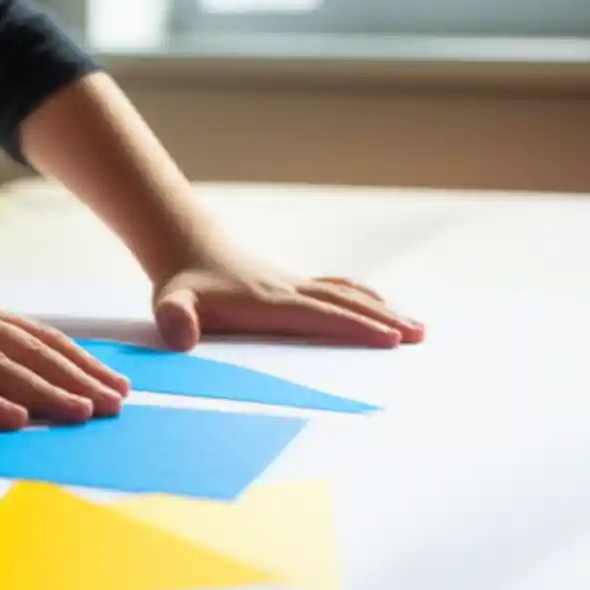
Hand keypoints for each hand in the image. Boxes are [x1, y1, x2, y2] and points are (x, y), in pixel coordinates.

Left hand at [152, 249, 425, 350]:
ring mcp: (295, 285)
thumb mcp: (170, 304)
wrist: (187, 251)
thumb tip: (181, 335)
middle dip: (383, 321)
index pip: (318, 316)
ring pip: (347, 295)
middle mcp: (289, 290)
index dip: (353, 327)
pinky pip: (338, 290)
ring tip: (418, 328)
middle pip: (343, 304)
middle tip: (419, 336)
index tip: (388, 338)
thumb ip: (175, 318)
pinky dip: (366, 299)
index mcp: (267, 302)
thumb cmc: (181, 288)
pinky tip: (385, 309)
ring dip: (383, 311)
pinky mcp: (296, 285)